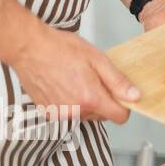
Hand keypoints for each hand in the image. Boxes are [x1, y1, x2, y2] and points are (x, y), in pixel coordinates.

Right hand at [12, 26, 138, 123]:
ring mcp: (59, 113)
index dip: (125, 105)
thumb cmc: (61, 49)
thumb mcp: (98, 59)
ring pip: (86, 114)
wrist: (28, 48)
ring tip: (78, 79)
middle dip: (105, 100)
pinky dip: (72, 102)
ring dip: (88, 101)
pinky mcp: (48, 112)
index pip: (119, 117)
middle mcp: (74, 111)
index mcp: (90, 99)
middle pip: (103, 115)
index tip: (121, 93)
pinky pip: (69, 112)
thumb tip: (135, 96)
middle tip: (96, 78)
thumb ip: (118, 81)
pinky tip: (65, 84)